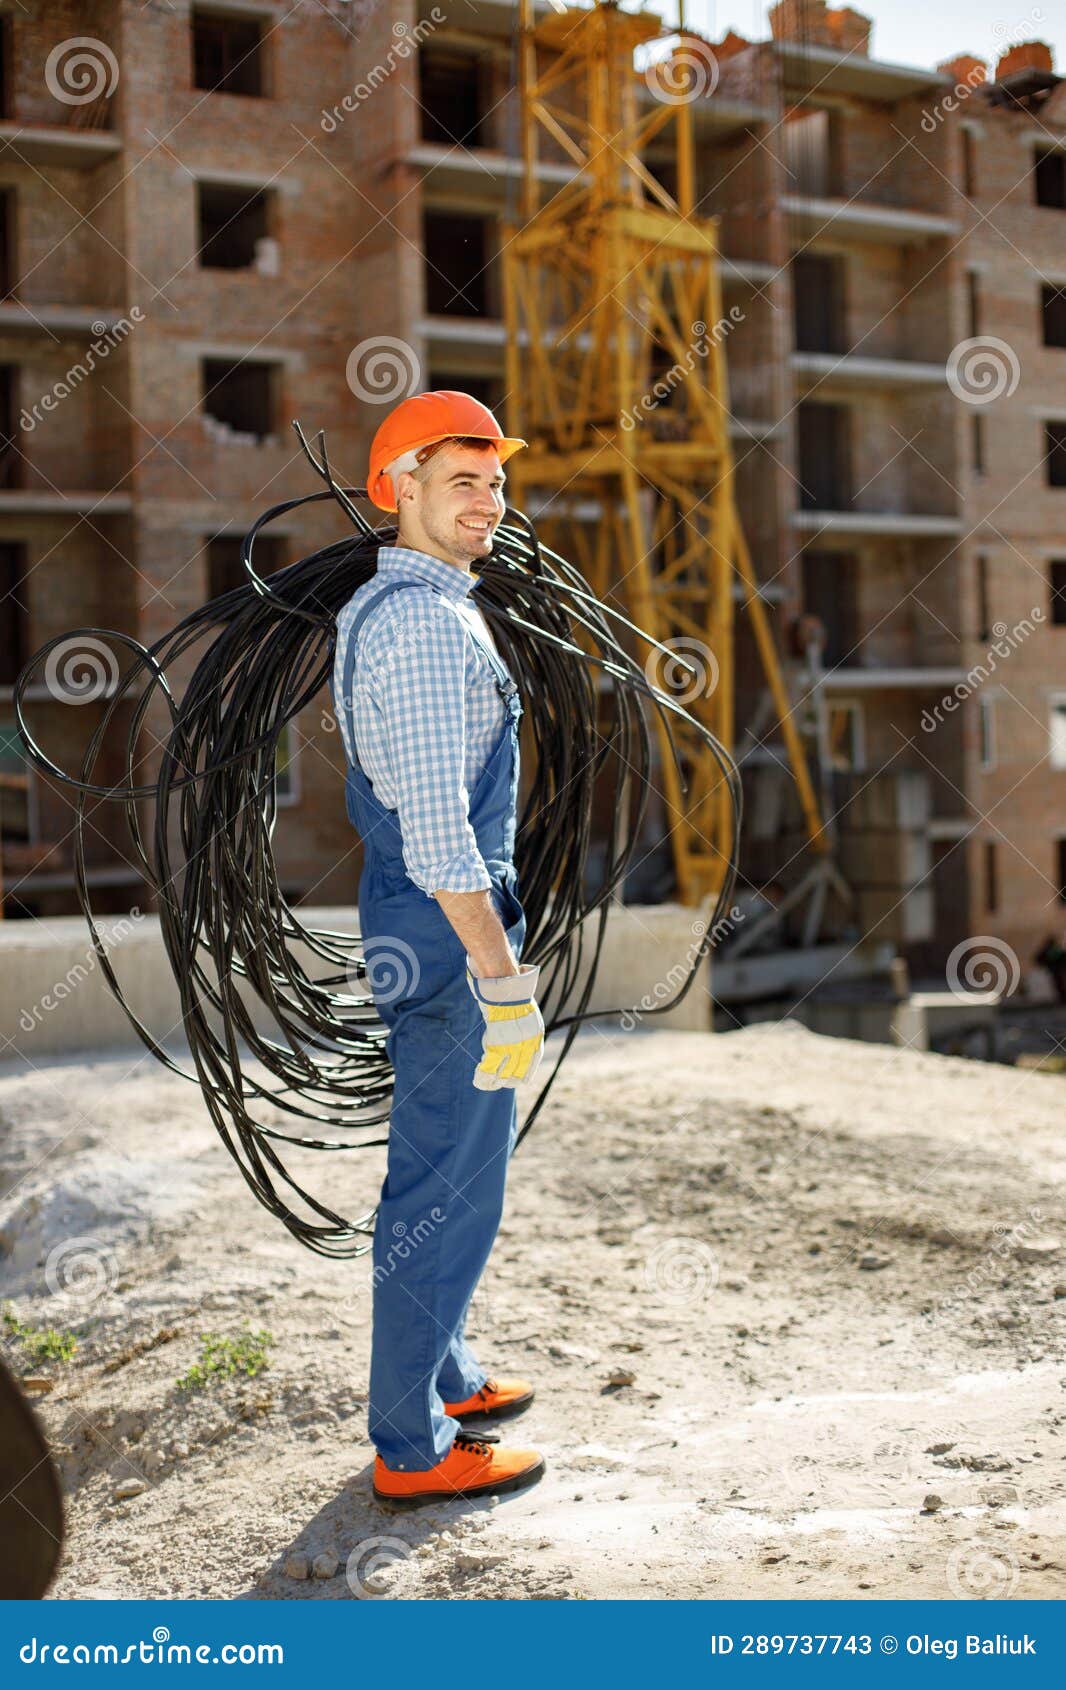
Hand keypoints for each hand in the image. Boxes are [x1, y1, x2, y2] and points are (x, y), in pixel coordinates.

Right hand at [465, 961, 544, 1090]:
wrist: (505, 985)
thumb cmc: (512, 997)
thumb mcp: (526, 1016)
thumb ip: (523, 1032)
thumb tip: (515, 1045)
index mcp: (536, 1038)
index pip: (532, 1065)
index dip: (523, 1075)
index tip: (515, 1081)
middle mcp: (528, 1045)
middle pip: (518, 1073)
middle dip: (507, 1081)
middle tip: (498, 1083)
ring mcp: (513, 1045)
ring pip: (503, 1074)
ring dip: (493, 1082)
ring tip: (485, 1085)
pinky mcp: (498, 1043)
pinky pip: (490, 1066)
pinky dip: (483, 1075)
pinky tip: (478, 1079)